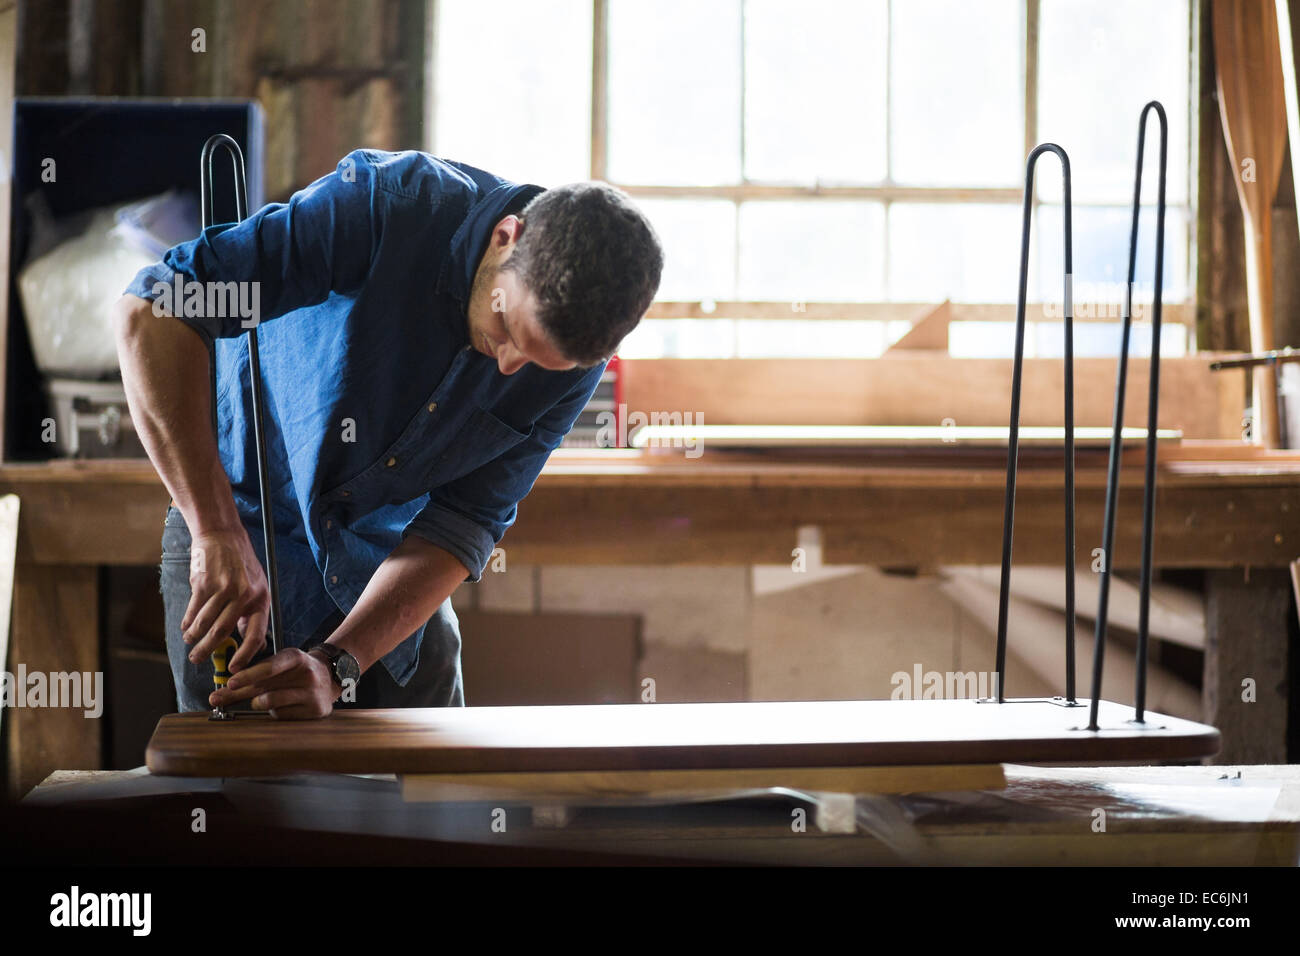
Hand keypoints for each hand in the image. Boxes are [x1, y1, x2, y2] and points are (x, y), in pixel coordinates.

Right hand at [182, 526, 268, 672]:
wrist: (222, 535)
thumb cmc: (240, 564)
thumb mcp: (257, 585)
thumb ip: (251, 611)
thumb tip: (250, 641)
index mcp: (261, 598)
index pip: (256, 635)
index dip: (245, 655)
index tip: (234, 669)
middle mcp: (244, 595)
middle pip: (222, 632)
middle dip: (207, 650)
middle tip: (197, 659)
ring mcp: (223, 589)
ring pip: (204, 624)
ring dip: (193, 637)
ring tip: (189, 642)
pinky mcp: (204, 583)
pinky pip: (193, 610)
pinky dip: (187, 622)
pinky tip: (185, 627)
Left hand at [209, 647, 337, 719]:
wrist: (331, 677)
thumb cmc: (297, 671)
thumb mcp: (281, 663)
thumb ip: (257, 674)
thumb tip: (226, 688)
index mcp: (296, 658)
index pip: (270, 667)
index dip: (249, 675)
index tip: (230, 682)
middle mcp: (306, 675)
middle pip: (266, 689)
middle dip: (237, 695)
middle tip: (216, 699)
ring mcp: (312, 694)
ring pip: (271, 704)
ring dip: (259, 703)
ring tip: (260, 700)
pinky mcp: (316, 710)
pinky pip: (282, 715)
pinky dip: (276, 712)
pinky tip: (284, 705)